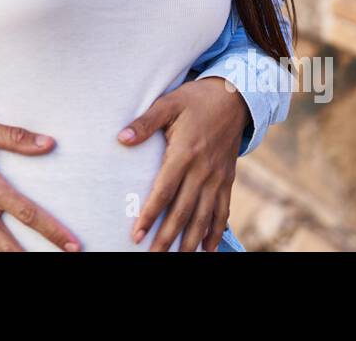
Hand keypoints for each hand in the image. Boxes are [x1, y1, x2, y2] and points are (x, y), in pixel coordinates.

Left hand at [117, 76, 249, 251]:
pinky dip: (215, 231)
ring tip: (178, 257)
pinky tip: (207, 248)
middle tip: (153, 255)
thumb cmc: (195, 100)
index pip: (164, 191)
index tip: (137, 234)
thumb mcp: (168, 103)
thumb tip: (121, 138)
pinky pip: (223, 210)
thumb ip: (145, 122)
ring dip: (190, 240)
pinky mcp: (227, 179)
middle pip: (183, 210)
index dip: (150, 214)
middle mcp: (202, 170)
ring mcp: (217, 177)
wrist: (234, 98)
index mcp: (185, 152)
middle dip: (167, 237)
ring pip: (203, 216)